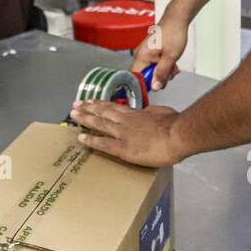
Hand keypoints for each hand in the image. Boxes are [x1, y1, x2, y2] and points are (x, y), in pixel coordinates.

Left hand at [69, 100, 184, 166]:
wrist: (177, 135)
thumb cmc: (174, 124)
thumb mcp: (162, 112)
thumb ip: (151, 112)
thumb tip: (147, 112)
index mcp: (135, 113)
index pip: (113, 107)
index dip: (100, 104)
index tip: (91, 101)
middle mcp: (125, 121)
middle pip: (102, 112)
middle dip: (87, 108)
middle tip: (75, 105)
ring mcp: (122, 133)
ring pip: (99, 123)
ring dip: (84, 119)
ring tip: (73, 115)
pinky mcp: (123, 148)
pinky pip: (103, 144)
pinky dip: (91, 140)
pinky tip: (81, 138)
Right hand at [132, 13, 188, 89]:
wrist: (176, 20)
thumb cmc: (173, 33)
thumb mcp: (170, 57)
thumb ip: (162, 73)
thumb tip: (155, 87)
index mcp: (141, 56)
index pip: (136, 78)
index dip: (146, 85)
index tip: (158, 84)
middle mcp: (140, 55)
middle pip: (144, 76)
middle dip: (158, 77)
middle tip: (169, 72)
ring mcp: (144, 53)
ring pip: (151, 71)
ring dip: (163, 72)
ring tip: (172, 65)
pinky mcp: (150, 52)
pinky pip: (154, 65)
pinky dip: (163, 66)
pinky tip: (170, 62)